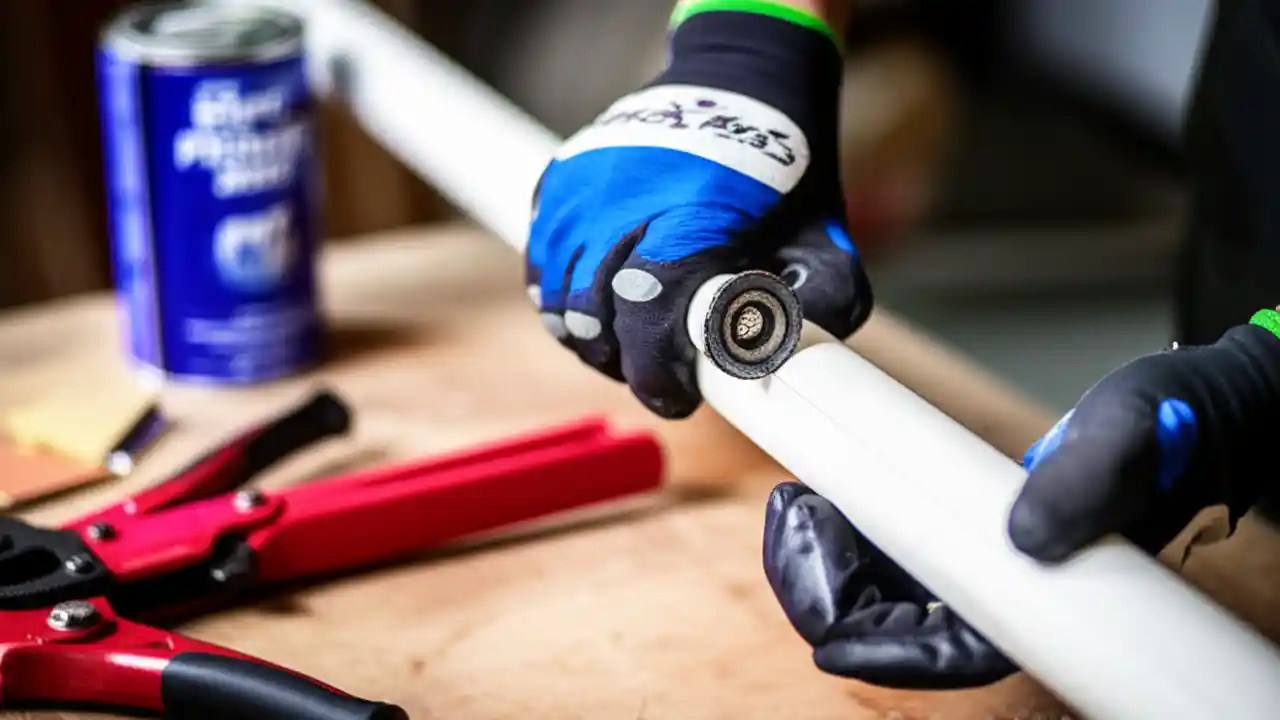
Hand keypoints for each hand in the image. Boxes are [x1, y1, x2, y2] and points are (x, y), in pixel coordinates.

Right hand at [526, 6, 870, 417]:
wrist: (737, 80)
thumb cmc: (784, 170)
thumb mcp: (827, 239)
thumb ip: (823, 309)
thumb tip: (783, 370)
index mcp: (691, 215)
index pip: (648, 316)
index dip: (660, 374)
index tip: (682, 394)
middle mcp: (620, 200)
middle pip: (595, 319)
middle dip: (628, 362)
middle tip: (663, 370)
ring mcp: (578, 191)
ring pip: (559, 303)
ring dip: (593, 337)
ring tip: (632, 341)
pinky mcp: (554, 185)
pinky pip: (540, 271)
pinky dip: (565, 300)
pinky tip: (604, 303)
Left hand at [762, 315, 1279, 687]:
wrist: (1190, 410)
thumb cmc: (1176, 428)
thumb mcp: (1133, 435)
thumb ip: (1089, 482)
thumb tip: (1024, 536)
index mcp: (1051, 596)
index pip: (952, 652)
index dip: (880, 651)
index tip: (826, 636)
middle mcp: (1010, 591)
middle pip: (895, 625)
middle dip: (827, 585)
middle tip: (794, 511)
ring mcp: (986, 563)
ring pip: (884, 589)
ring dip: (829, 554)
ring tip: (801, 497)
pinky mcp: (972, 531)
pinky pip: (894, 549)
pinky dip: (854, 527)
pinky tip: (833, 493)